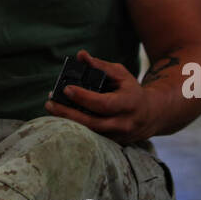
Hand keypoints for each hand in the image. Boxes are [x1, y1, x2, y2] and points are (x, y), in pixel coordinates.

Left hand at [43, 50, 157, 144]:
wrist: (150, 115)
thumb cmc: (131, 91)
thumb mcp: (121, 74)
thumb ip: (100, 66)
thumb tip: (81, 55)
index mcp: (128, 103)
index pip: (104, 104)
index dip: (84, 97)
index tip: (67, 88)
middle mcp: (124, 123)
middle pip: (92, 123)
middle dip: (68, 114)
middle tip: (50, 103)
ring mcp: (118, 137)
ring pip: (89, 134)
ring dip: (68, 122)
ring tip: (52, 109)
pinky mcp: (112, 144)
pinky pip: (90, 139)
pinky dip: (74, 129)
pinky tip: (61, 118)